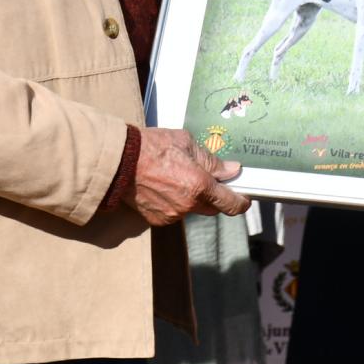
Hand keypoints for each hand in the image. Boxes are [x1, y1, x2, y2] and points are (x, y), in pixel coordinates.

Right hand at [126, 128, 249, 225]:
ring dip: (192, 198)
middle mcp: (188, 205)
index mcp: (199, 185)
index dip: (241, 202)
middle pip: (213, 208)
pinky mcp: (157, 220)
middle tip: (208, 179)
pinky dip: (175, 202)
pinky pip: (175, 213)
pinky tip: (164, 186)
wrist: (118, 162)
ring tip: (177, 177)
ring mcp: (172, 215)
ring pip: (192, 209)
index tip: (245, 198)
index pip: (230, 203)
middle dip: (215, 196)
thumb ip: (211, 160)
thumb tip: (231, 170)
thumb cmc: (152, 146)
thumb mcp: (186, 143)